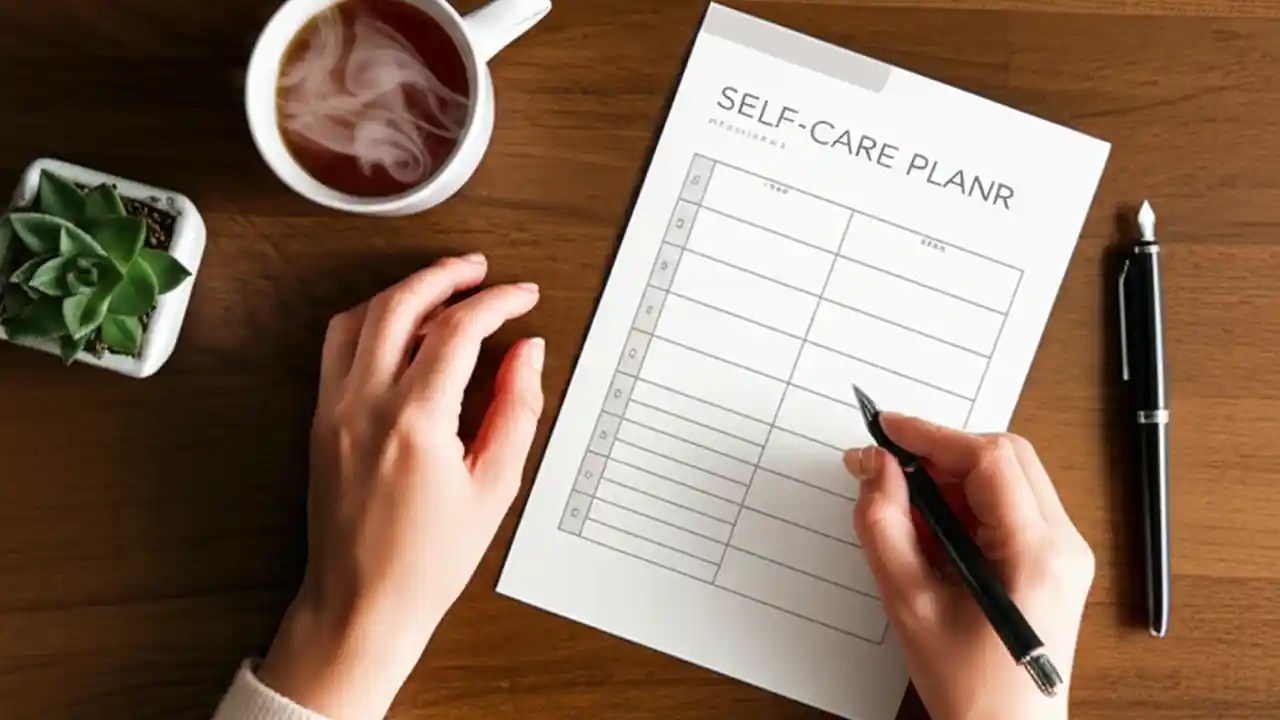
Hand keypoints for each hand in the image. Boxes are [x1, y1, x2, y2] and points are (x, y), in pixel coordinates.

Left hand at [259, 254, 544, 718]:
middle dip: (445, 276)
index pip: (458, 330)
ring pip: (359, 317)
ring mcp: (334, 410)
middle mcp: (364, 406)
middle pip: (399, 304)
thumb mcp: (495, 487)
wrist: (362, 603)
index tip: (522, 297)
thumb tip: (526, 353)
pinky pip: (338, 346)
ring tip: (442, 289)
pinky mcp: (320, 421)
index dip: (497, 302)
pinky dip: (371, 320)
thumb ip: (516, 409)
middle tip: (480, 272)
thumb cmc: (427, 560)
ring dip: (402, 291)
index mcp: (414, 422)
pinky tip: (399, 327)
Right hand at [845, 414, 1094, 719]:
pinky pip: (1009, 504)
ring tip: (907, 510)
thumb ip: (884, 525)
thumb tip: (874, 466)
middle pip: (1005, 456)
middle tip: (890, 467)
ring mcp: (1064, 550)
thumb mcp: (909, 603)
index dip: (933, 434)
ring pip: (1007, 476)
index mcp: (1037, 553)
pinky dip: (966, 502)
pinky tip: (933, 531)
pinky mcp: (1052, 559)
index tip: (886, 429)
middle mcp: (1063, 543)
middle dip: (942, 451)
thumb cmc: (969, 685)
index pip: (989, 460)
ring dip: (952, 477)